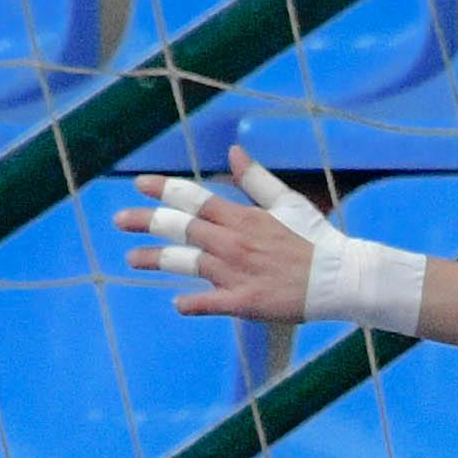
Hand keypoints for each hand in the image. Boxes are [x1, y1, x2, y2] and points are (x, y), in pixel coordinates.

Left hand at [114, 145, 329, 320]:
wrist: (339, 278)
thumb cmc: (316, 239)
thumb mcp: (288, 202)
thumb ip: (256, 180)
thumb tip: (234, 153)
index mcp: (241, 217)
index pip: (194, 198)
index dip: (164, 190)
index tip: (139, 185)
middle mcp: (232, 242)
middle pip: (180, 228)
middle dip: (146, 221)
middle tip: (119, 220)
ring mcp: (235, 273)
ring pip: (186, 263)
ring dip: (155, 260)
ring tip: (131, 258)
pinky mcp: (244, 301)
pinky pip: (209, 303)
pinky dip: (191, 303)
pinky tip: (177, 304)